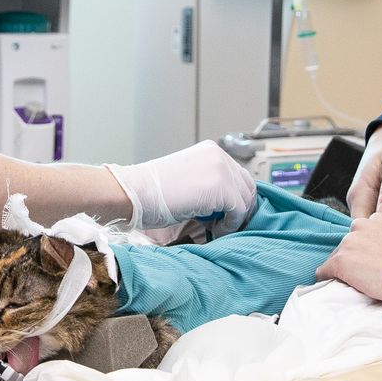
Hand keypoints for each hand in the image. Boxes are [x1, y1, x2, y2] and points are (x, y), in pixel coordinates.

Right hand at [105, 140, 257, 232]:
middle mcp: (220, 155)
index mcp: (211, 151)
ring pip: (245, 200)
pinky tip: (213, 230)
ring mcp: (222, 170)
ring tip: (216, 228)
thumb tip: (228, 206)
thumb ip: (210, 185)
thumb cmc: (154, 192)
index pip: (239, 175)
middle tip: (225, 224)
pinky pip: (239, 212)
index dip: (236, 198)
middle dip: (239, 208)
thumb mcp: (188, 180)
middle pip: (247, 186)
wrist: (135, 193)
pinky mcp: (222, 188)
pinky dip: (229, 225)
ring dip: (234, 218)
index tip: (227, 216)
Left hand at [316, 211, 381, 303]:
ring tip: (358, 283)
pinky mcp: (340, 261)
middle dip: (354, 258)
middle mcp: (360, 225)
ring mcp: (348, 243)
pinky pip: (324, 271)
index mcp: (377, 218)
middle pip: (347, 245)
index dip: (365, 249)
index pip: (361, 233)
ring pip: (336, 258)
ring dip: (344, 270)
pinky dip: (327, 279)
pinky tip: (335, 286)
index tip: (372, 261)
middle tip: (366, 274)